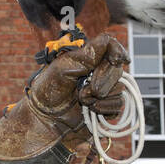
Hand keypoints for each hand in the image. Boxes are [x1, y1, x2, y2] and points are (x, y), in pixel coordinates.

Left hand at [26, 32, 130, 149]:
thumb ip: (89, 54)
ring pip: (119, 88)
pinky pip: (119, 104)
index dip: (117, 51)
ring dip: (101, 96)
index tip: (118, 59)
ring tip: (82, 100)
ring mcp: (104, 90)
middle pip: (117, 68)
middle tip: (84, 90)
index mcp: (87, 59)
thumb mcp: (63, 67)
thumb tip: (112, 43)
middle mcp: (97, 72)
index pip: (110, 47)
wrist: (45, 121)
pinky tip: (91, 110)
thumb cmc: (48, 92)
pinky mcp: (107, 107)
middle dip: (102, 80)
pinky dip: (105, 108)